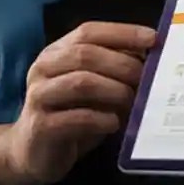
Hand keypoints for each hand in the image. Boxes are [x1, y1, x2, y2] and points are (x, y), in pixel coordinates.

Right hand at [0, 21, 155, 184]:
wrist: (31, 152)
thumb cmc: (68, 115)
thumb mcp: (90, 89)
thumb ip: (110, 71)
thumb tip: (148, 60)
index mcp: (55, 52)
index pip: (88, 32)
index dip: (121, 32)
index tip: (152, 38)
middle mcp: (43, 68)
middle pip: (85, 55)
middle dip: (122, 65)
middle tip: (146, 79)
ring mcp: (39, 96)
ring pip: (81, 83)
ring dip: (114, 91)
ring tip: (132, 102)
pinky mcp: (41, 126)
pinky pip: (76, 118)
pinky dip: (101, 119)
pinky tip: (114, 123)